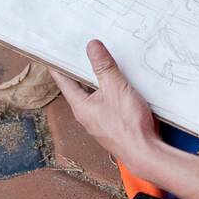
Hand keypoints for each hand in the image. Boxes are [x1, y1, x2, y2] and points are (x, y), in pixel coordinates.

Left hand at [49, 40, 160, 176]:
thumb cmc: (127, 124)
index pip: (64, 81)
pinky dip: (109, 91)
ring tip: (101, 63)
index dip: (59, 66)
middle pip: (79, 88)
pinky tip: (119, 84)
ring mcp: (100, 121)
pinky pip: (107, 103)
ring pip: (94, 96)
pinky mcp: (114, 124)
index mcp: (80, 106)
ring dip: (97, 81)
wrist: (144, 152)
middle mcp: (87, 115)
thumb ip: (104, 66)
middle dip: (80, 71)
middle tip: (80, 53)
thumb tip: (92, 46)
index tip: (53, 54)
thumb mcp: (115, 87)